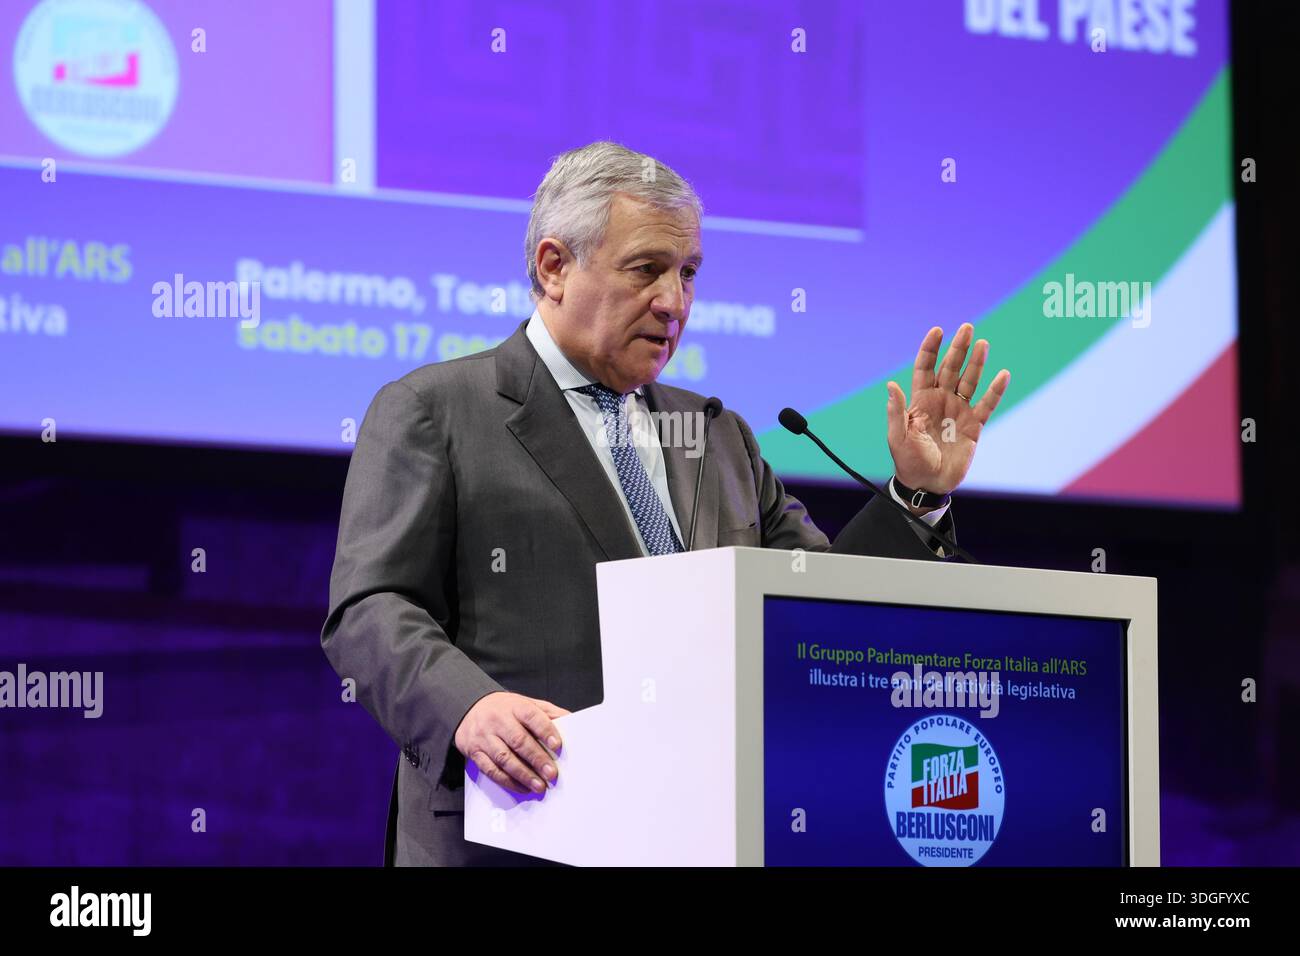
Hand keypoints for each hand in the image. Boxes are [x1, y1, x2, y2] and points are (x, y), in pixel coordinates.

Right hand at [454, 691, 569, 794]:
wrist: (470, 708)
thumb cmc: (504, 709)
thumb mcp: (526, 703)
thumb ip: (548, 713)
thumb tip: (571, 722)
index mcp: (515, 707)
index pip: (531, 716)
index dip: (545, 731)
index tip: (557, 745)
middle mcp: (498, 721)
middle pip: (518, 740)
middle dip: (537, 759)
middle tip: (551, 773)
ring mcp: (485, 737)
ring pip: (504, 758)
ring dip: (523, 774)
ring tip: (539, 785)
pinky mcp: (475, 752)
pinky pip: (491, 769)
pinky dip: (507, 781)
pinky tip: (521, 787)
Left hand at [886, 323, 1009, 495]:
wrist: (928, 484)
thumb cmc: (908, 461)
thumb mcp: (898, 437)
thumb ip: (897, 411)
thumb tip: (890, 385)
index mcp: (921, 400)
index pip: (925, 367)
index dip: (931, 349)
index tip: (937, 331)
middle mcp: (941, 400)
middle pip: (951, 368)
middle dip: (958, 348)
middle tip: (967, 328)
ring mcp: (958, 411)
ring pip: (969, 381)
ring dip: (976, 363)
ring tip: (982, 344)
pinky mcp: (974, 425)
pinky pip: (987, 405)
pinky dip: (995, 391)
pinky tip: (1002, 375)